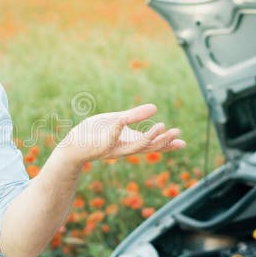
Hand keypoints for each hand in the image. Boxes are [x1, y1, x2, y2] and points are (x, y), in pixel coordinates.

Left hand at [56, 104, 184, 167]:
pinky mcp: (99, 145)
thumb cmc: (94, 133)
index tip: (183, 142)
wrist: (72, 145)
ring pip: (133, 146)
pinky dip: (116, 130)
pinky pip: (109, 138)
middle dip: (163, 141)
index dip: (167, 144)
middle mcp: (124, 148)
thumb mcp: (117, 120)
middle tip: (177, 133)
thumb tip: (155, 108)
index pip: (151, 144)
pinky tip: (122, 121)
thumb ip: (134, 116)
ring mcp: (112, 148)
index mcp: (129, 142)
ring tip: (161, 127)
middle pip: (147, 147)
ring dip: (148, 137)